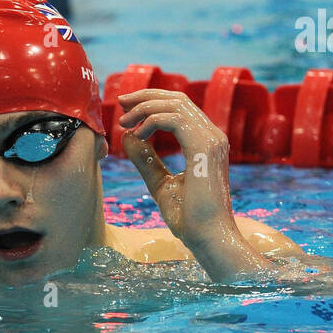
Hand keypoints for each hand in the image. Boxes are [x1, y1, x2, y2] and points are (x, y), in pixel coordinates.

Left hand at [115, 88, 239, 250]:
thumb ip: (146, 160)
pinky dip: (151, 121)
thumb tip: (127, 137)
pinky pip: (173, 119)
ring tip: (123, 122)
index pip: (179, 107)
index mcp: (205, 142)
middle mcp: (212, 136)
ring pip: (175, 105)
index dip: (151, 101)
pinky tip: (137, 135)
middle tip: (120, 102)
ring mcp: (211, 139)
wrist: (208, 237)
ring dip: (144, 108)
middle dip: (145, 96)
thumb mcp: (161, 183)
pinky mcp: (205, 147)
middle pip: (177, 99)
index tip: (126, 109)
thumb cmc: (190, 217)